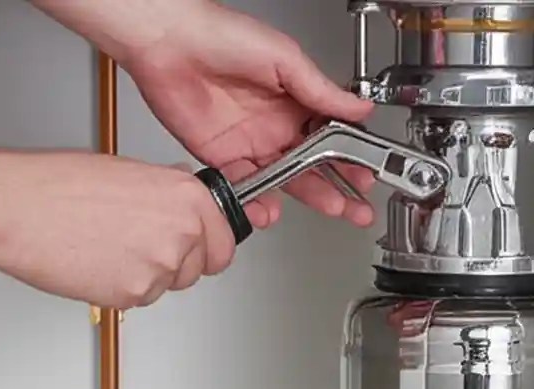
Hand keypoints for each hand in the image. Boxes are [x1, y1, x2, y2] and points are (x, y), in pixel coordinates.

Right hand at [0, 145, 235, 308]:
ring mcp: (160, 267)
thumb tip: (185, 198)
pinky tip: (95, 262)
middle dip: (177, 264)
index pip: (224, 242)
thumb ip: (168, 191)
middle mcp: (183, 232)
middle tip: (140, 248)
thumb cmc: (60, 185)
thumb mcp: (130, 171)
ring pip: (167, 286)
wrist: (18, 209)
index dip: (209, 249)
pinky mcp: (133, 294)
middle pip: (199, 269)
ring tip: (108, 248)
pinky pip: (138, 299)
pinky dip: (120, 288)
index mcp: (188, 197)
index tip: (200, 251)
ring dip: (146, 275)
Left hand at [117, 2, 375, 228]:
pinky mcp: (222, 156)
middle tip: (358, 208)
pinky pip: (246, 186)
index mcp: (296, 100)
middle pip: (315, 165)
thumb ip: (322, 91)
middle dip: (340, 188)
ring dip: (310, 197)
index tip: (367, 174)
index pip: (332, 136)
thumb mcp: (285, 59)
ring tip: (331, 208)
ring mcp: (251, 142)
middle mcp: (276, 124)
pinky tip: (274, 209)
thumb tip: (361, 107)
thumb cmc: (221, 34)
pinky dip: (260, 202)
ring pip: (287, 179)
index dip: (351, 158)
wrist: (167, 41)